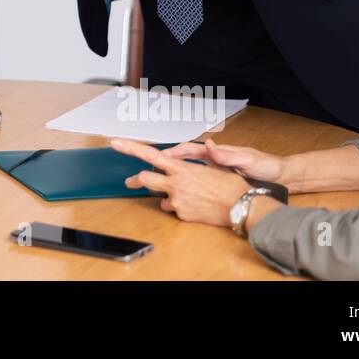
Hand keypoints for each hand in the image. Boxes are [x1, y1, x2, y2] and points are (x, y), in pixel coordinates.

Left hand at [111, 136, 252, 228]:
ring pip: (160, 198)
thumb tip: (181, 165)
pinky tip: (196, 206)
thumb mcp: (208, 167)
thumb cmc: (230, 185)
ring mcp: (177, 201)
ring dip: (166, 197)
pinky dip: (180, 209)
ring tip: (186, 197)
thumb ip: (188, 167)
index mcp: (181, 168)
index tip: (115, 143)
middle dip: (136, 181)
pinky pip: (174, 211)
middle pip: (145, 179)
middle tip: (130, 182)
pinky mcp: (181, 215)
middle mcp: (175, 183)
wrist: (242, 206)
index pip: (150, 155)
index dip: (130, 148)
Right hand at [159, 138, 286, 182]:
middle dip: (164, 161)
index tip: (157, 157)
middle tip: (148, 166)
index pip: (188, 149)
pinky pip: (197, 180)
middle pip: (182, 158)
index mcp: (215, 152)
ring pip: (187, 170)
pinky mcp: (218, 180)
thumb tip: (209, 145)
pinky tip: (180, 193)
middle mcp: (212, 159)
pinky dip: (186, 184)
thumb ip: (227, 154)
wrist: (279, 176)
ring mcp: (214, 170)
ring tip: (157, 180)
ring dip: (172, 173)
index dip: (172, 153)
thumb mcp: (246, 159)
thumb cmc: (265, 165)